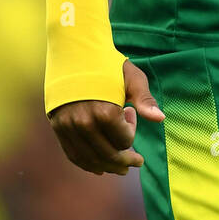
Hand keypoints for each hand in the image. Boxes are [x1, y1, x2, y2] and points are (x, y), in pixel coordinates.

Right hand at [49, 60, 164, 174]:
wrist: (74, 50)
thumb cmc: (108, 63)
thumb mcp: (132, 77)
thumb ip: (145, 101)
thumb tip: (160, 119)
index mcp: (104, 111)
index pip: (123, 140)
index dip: (132, 131)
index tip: (130, 112)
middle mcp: (84, 122)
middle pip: (107, 154)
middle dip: (125, 160)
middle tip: (137, 162)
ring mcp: (68, 126)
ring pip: (90, 158)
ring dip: (107, 167)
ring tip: (121, 169)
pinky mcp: (58, 126)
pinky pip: (72, 153)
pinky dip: (86, 164)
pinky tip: (98, 168)